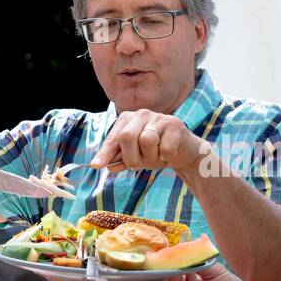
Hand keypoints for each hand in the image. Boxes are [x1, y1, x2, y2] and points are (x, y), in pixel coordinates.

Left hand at [92, 110, 210, 174]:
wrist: (184, 152)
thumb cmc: (156, 151)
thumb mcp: (136, 156)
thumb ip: (121, 159)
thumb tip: (108, 166)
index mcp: (128, 119)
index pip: (113, 137)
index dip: (105, 152)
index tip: (96, 165)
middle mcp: (142, 114)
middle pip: (127, 137)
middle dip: (131, 158)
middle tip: (138, 165)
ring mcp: (159, 117)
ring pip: (146, 141)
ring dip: (151, 157)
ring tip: (157, 156)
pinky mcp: (175, 125)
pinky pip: (165, 148)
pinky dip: (166, 157)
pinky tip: (169, 153)